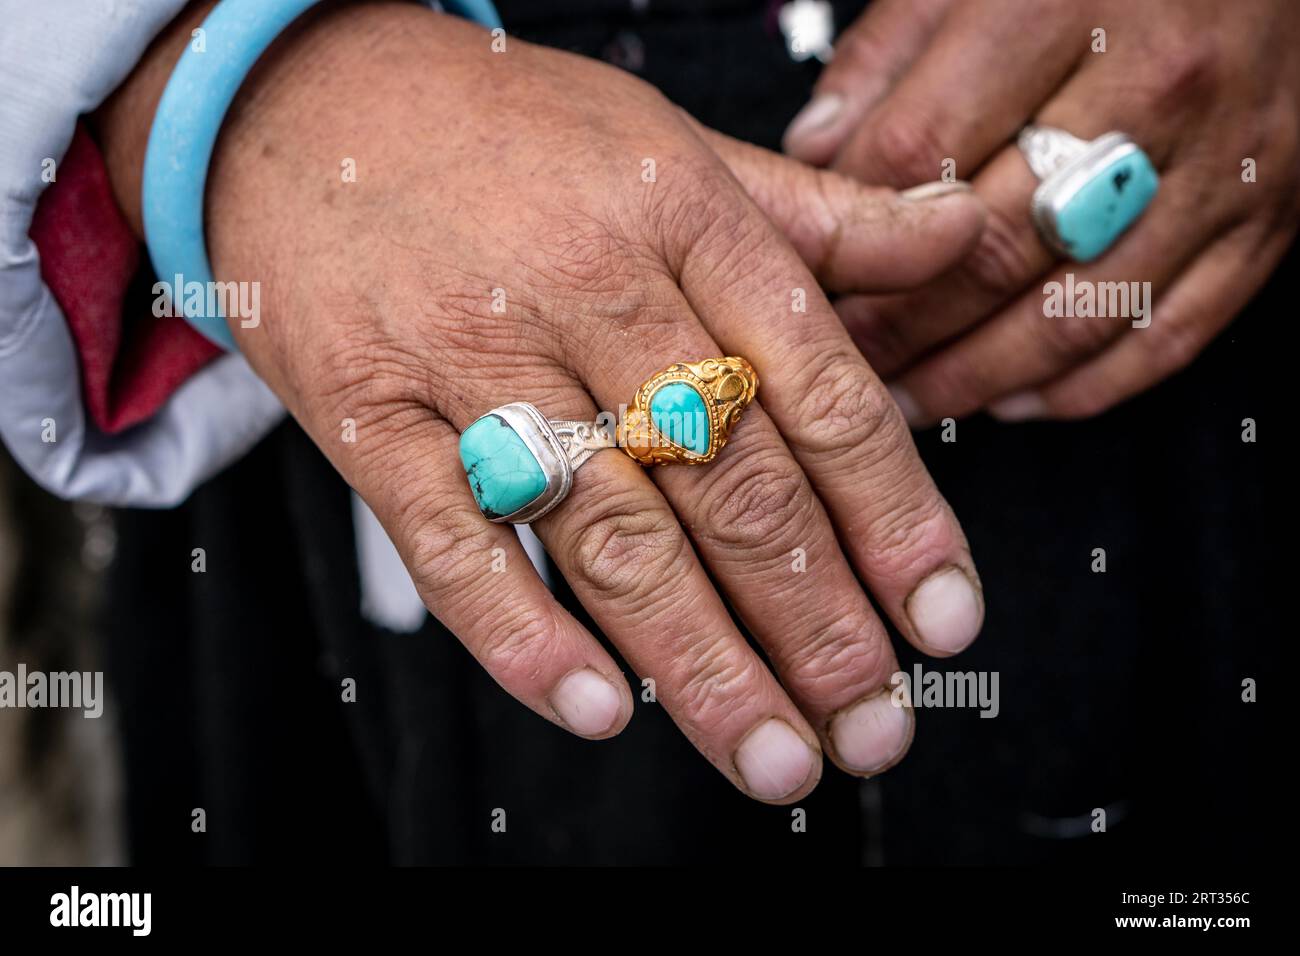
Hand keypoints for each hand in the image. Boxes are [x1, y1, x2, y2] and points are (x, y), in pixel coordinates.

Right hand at [100, 2, 987, 801]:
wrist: (308, 99)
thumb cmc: (507, 132)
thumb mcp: (678, 146)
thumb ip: (822, 215)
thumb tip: (958, 232)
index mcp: (687, 224)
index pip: (822, 395)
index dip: (895, 519)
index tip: (941, 619)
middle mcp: (591, 295)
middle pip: (732, 488)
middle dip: (816, 624)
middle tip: (870, 727)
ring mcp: (474, 361)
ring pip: (610, 535)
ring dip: (703, 662)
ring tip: (772, 754)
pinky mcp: (373, 415)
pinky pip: (452, 540)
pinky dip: (524, 634)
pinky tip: (599, 708)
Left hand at [784, 0, 1299, 421]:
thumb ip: (893, 49)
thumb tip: (819, 147)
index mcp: (1066, 4)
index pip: (922, 151)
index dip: (851, 230)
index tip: (812, 275)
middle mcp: (1155, 88)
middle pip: (994, 249)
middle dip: (901, 325)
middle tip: (845, 361)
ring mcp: (1221, 163)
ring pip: (1075, 312)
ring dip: (976, 376)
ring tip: (911, 400)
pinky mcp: (1267, 217)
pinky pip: (1166, 334)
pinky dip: (1081, 386)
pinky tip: (1013, 399)